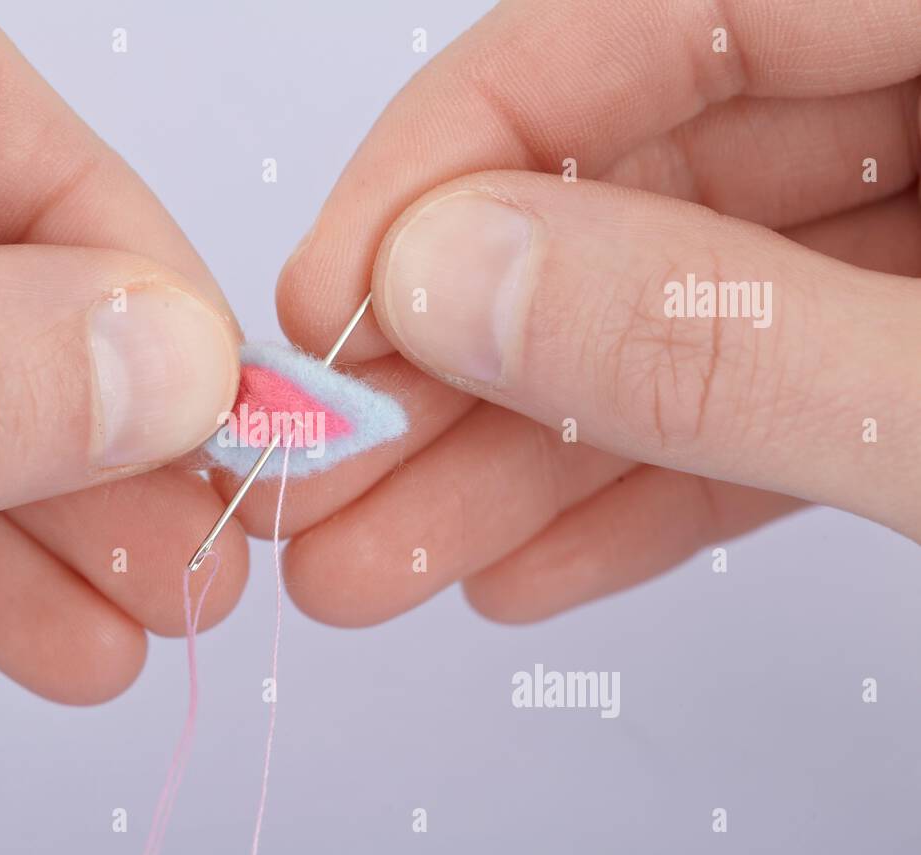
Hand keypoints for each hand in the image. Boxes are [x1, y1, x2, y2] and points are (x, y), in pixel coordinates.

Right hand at [228, 0, 920, 625]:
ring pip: (686, 318)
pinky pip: (773, 406)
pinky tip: (521, 562)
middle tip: (321, 463)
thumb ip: (720, 335)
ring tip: (375, 557)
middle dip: (463, 355)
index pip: (642, 22)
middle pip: (640, 190)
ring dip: (521, 454)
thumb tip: (454, 282)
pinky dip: (651, 492)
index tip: (328, 300)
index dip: (453, 157)